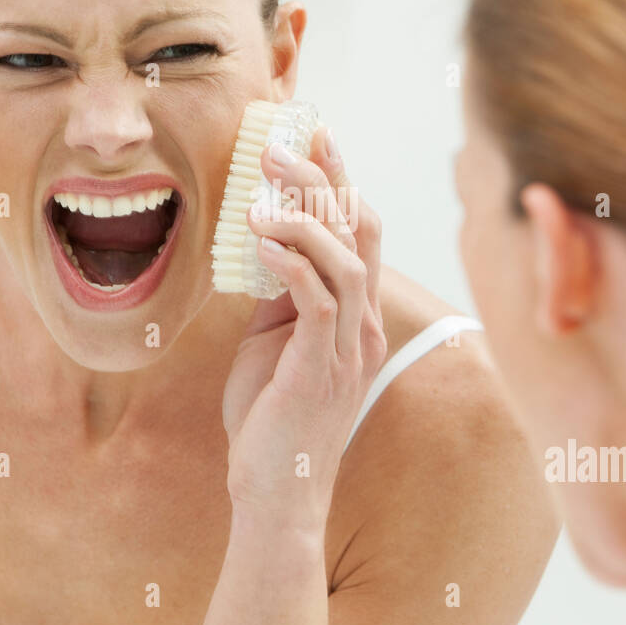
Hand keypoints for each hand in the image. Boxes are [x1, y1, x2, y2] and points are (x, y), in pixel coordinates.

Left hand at [220, 124, 386, 529]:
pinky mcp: (321, 370)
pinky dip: (293, 265)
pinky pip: (318, 304)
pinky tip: (262, 240)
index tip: (315, 133)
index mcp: (356, 315)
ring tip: (264, 182)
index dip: (341, 179)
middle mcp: (363, 326)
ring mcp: (348, 349)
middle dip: (324, 180)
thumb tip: (262, 242)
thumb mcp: (273, 341)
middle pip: (360, 233)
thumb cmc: (271, 416)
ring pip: (345, 260)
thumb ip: (278, 294)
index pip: (359, 232)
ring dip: (304, 214)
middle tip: (283, 141)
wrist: (274, 491)